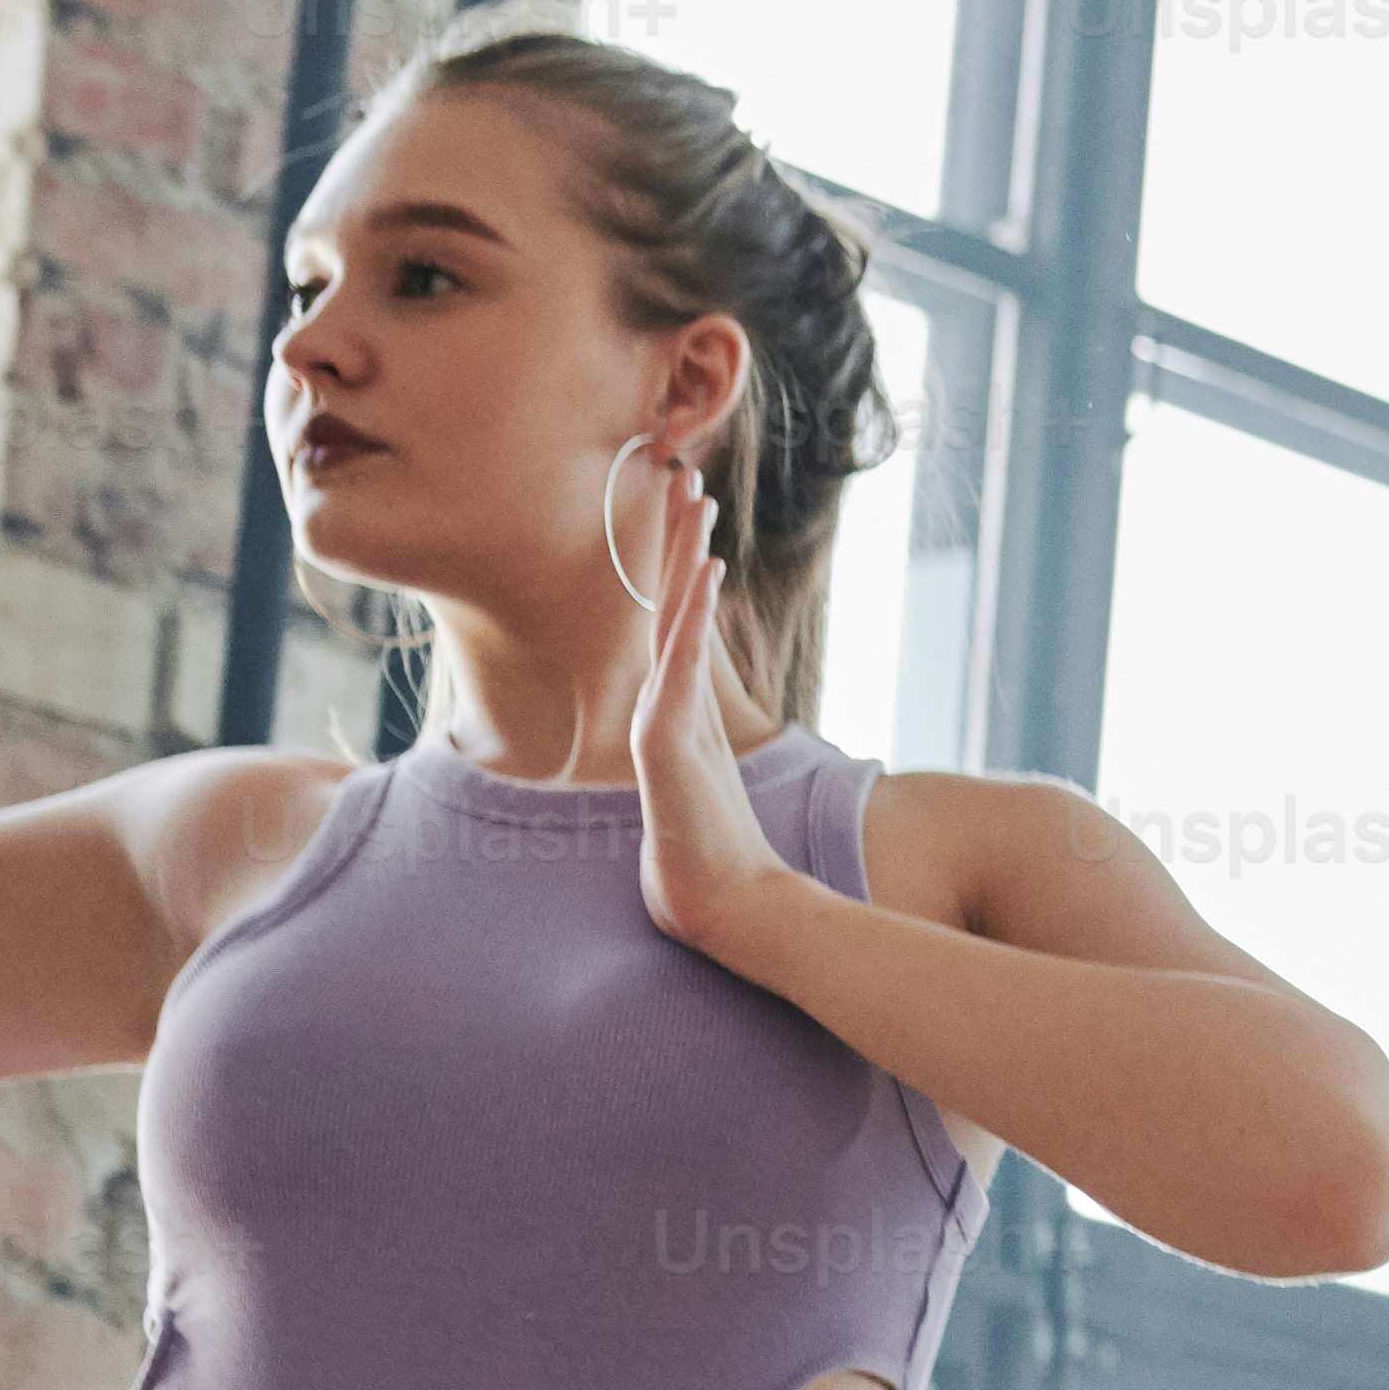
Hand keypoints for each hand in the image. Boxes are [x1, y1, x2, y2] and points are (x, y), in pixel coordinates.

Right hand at [609, 433, 810, 966]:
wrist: (726, 908)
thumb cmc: (718, 860)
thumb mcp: (712, 794)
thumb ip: (704, 760)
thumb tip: (704, 744)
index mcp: (680, 718)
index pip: (678, 631)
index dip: (681, 573)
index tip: (691, 520)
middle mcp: (665, 711)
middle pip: (668, 610)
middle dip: (675, 545)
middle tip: (685, 481)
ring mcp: (662, 723)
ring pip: (670, 622)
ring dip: (682, 559)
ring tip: (693, 502)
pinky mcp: (664, 744)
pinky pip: (680, 664)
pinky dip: (690, 617)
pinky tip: (704, 574)